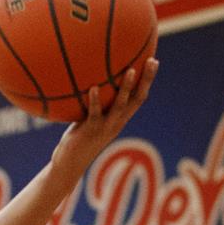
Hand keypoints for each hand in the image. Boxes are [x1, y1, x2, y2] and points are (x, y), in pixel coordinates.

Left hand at [52, 59, 158, 180]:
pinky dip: (95, 100)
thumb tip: (92, 80)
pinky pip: (94, 113)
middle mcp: (117, 122)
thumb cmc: (78, 139)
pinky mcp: (91, 130)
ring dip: (126, 88)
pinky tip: (93, 88)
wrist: (70, 164)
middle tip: (152, 61)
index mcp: (120, 118)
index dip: (147, 80)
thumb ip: (95, 103)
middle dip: (146, 80)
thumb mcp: (90, 119)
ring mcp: (105, 126)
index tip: (153, 60)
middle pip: (137, 99)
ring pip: (120, 105)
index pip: (139, 97)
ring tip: (130, 70)